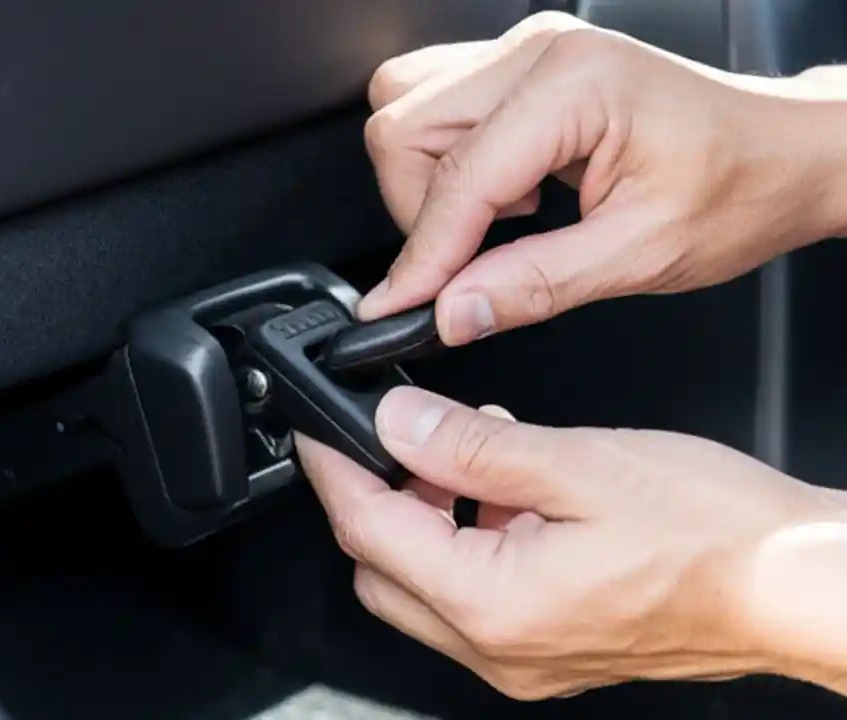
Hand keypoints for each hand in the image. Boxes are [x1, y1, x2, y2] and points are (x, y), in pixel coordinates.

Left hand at [296, 387, 846, 698]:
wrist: (793, 585)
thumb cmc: (716, 534)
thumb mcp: (577, 462)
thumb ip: (469, 447)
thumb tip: (395, 422)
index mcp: (492, 603)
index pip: (367, 530)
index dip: (333, 469)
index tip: (318, 429)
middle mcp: (497, 648)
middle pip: (382, 568)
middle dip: (374, 497)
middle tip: (399, 436)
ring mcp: (523, 658)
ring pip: (424, 585)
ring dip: (424, 517)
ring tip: (468, 454)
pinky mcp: (549, 651)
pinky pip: (474, 599)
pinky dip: (467, 542)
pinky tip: (507, 493)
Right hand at [358, 12, 846, 344]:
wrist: (785, 152)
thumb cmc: (740, 186)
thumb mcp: (642, 254)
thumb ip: (535, 284)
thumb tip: (452, 311)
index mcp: (574, 85)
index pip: (457, 177)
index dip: (423, 255)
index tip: (399, 309)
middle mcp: (538, 53)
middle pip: (404, 127)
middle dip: (419, 213)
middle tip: (466, 265)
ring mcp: (526, 55)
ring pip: (407, 112)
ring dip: (428, 185)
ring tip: (501, 222)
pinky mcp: (521, 71)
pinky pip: (438, 110)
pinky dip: (449, 166)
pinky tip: (507, 195)